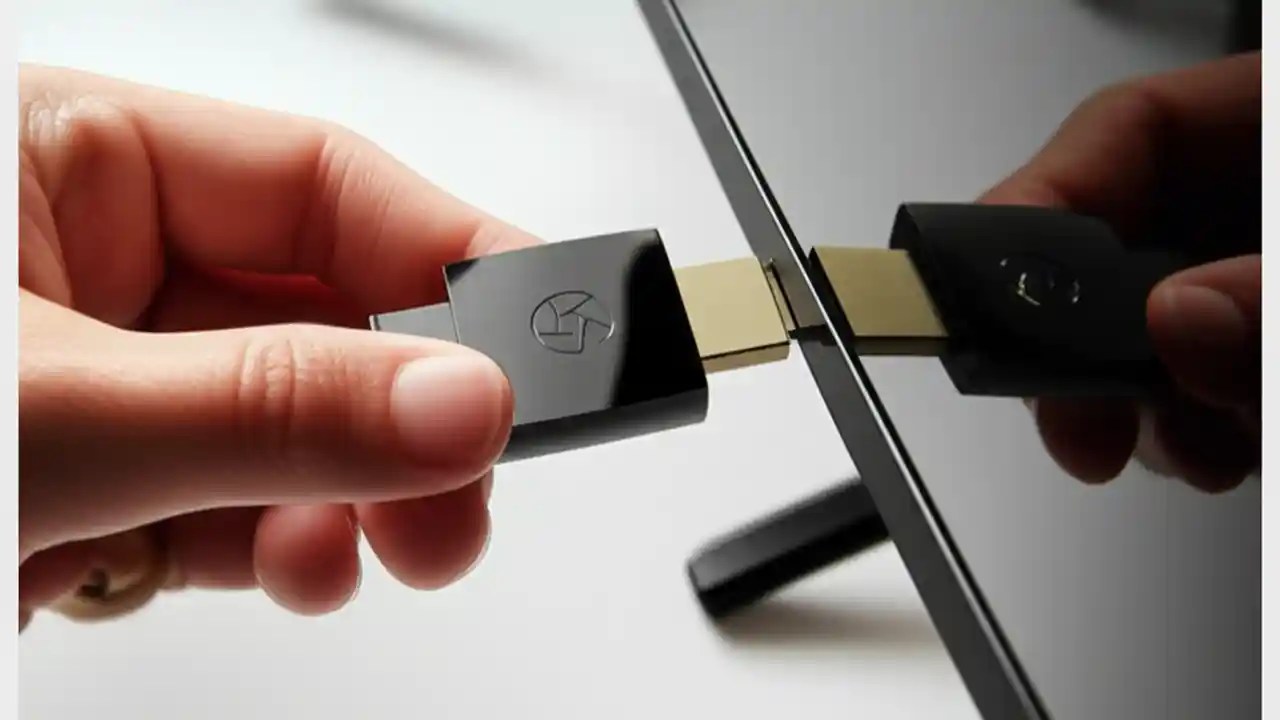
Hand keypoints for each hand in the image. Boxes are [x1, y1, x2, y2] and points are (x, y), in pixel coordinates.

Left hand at [19, 65, 539, 628]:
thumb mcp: (53, 413)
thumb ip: (264, 406)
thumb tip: (458, 402)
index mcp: (67, 162)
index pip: (318, 183)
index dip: (450, 256)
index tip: (548, 337)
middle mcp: (93, 259)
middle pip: (326, 316)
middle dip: (407, 414)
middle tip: (472, 480)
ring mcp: (101, 377)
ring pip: (294, 422)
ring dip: (353, 497)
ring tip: (386, 549)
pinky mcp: (100, 478)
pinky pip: (237, 499)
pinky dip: (283, 544)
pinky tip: (295, 567)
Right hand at [980, 52, 1259, 491]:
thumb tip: (1182, 318)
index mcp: (1272, 134)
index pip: (1127, 131)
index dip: (1041, 200)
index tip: (980, 284)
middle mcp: (1253, 212)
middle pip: (1122, 251)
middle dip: (1088, 347)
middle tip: (1069, 416)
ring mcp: (1252, 293)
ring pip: (1151, 343)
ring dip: (1147, 413)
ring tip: (1188, 447)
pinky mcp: (1257, 363)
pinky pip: (1199, 398)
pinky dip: (1194, 439)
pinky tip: (1219, 452)